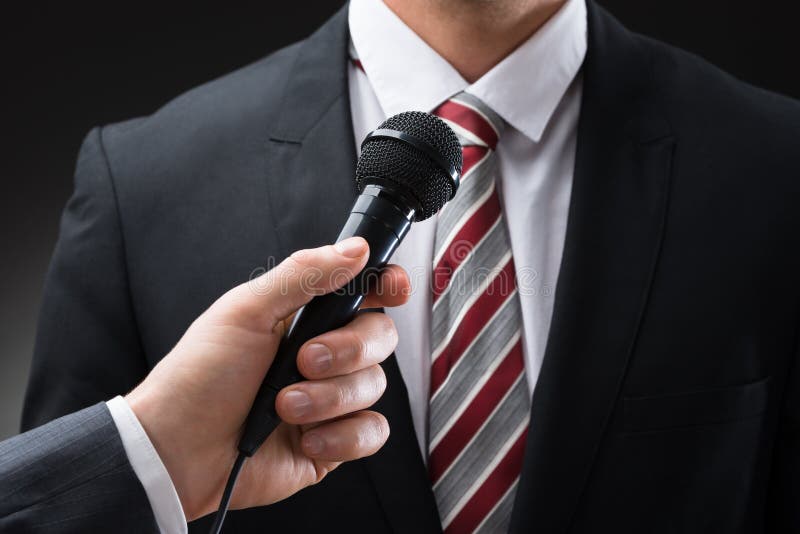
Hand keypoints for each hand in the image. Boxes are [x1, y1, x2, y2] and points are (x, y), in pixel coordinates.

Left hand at [125, 237, 409, 519]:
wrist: (178, 451)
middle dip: (347, 350)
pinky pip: (372, 432)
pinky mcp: (334, 442)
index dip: (387, 285)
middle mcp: (324, 355)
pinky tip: (303, 437)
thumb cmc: (199, 377)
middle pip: (380, 337)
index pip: (364, 292)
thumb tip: (355, 249)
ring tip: (283, 405)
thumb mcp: (245, 311)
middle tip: (303, 360)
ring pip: (375, 387)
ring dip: (329, 398)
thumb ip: (304, 274)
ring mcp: (331, 400)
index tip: (393, 288)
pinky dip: (341, 436)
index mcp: (305, 317)